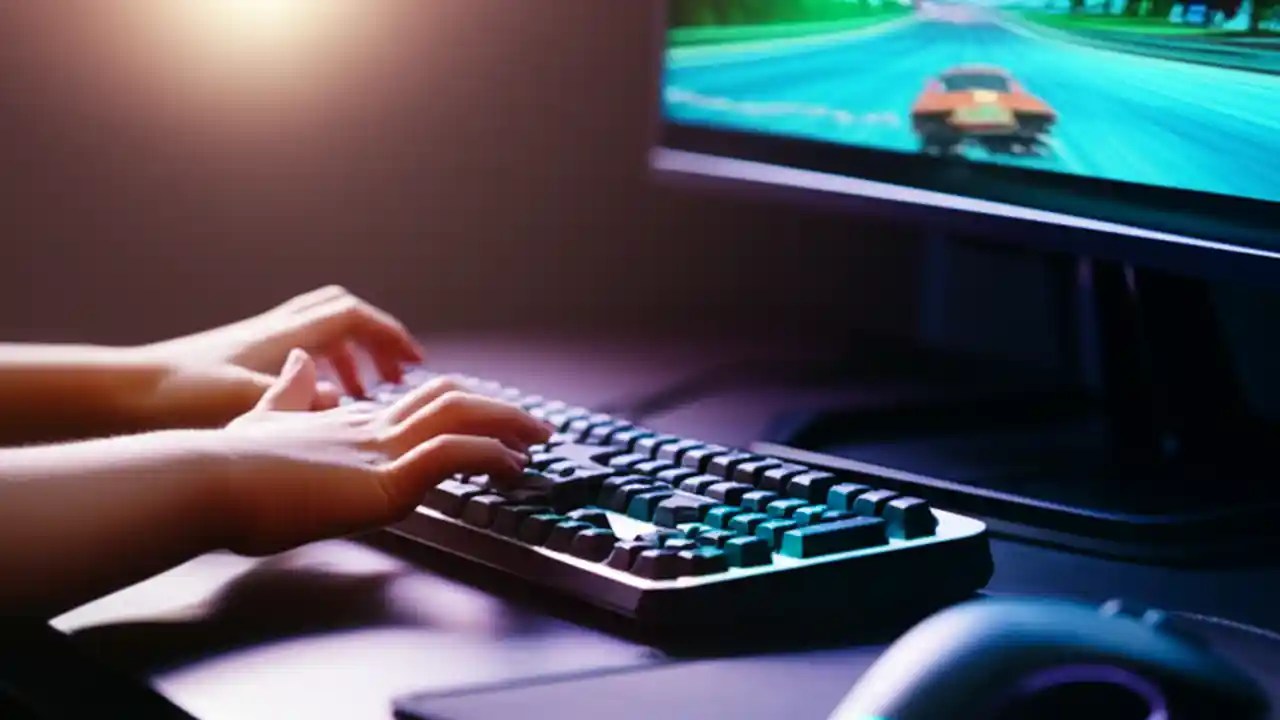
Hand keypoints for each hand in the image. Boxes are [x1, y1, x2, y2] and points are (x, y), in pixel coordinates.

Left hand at [140, 285, 425, 427]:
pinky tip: (315, 404)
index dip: (389, 335)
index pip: (353, 318)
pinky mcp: (240, 360)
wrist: (119, 393)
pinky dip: (321, 371)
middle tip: (395, 371)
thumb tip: (343, 403)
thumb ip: (297, 402)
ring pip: (319, 333)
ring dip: (349, 357)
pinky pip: (299, 353)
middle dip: (375, 339)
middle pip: (340, 314)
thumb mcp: (243, 402)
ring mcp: (256, 343)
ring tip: (362, 393)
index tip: (414, 361)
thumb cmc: (176, 397)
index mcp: (283, 337)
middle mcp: (274, 332)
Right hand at [209, 349, 550, 555]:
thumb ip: (288, 399)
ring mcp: (377, 450)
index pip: (419, 403)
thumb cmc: (222, 468)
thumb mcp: (261, 425)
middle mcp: (369, 429)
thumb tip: (302, 366)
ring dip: (508, 425)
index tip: (490, 417)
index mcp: (347, 424)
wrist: (202, 482)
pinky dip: (489, 454)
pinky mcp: (382, 480)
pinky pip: (451, 453)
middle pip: (451, 400)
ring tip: (540, 442)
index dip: (461, 405)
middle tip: (536, 425)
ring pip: (460, 416)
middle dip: (500, 410)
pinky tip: (512, 465)